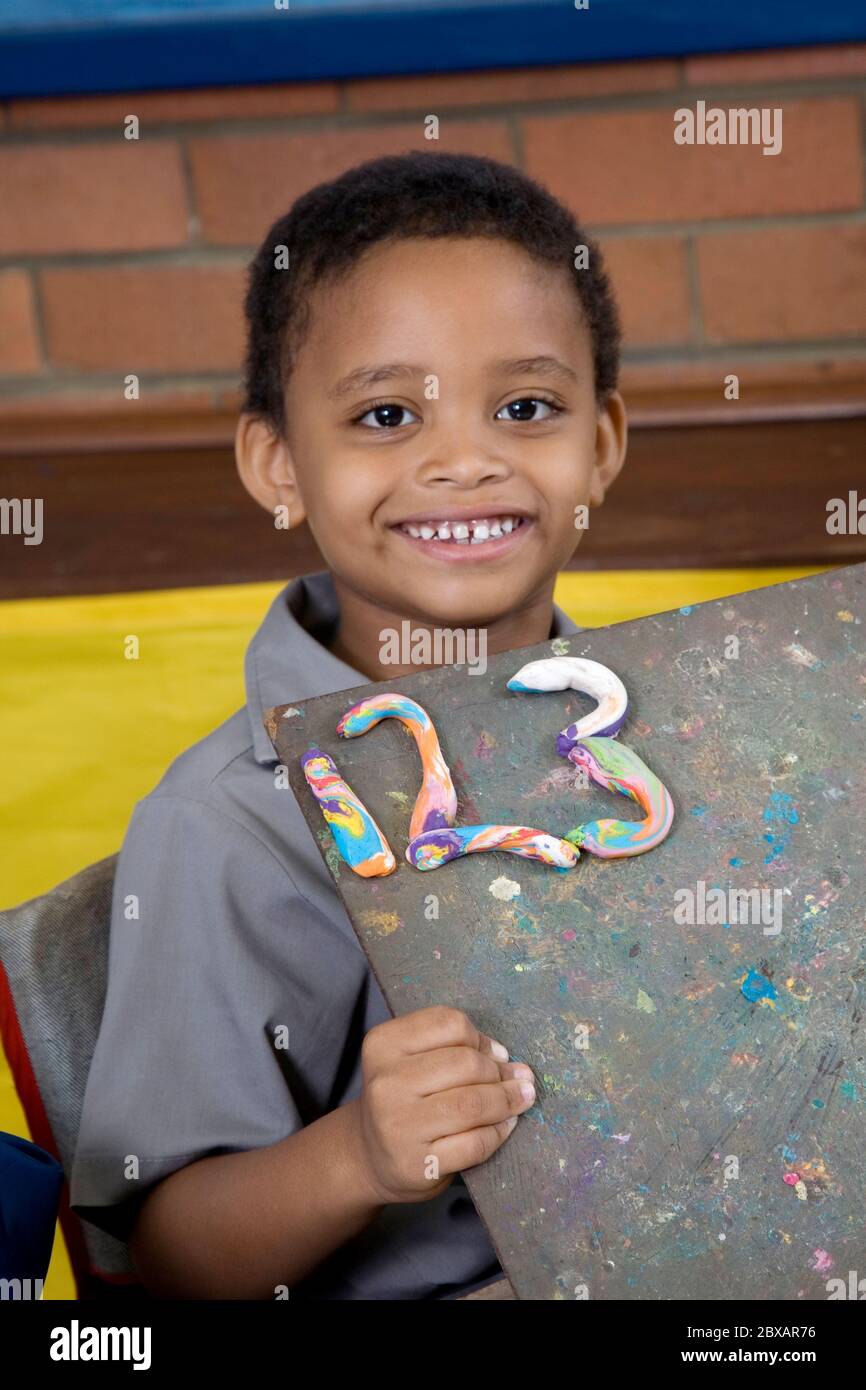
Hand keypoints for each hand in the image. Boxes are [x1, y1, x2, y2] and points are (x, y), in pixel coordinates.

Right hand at [351, 1005, 535, 1204]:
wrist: (369, 1156)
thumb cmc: (402, 1099)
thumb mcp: (411, 1059)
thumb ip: (454, 1049)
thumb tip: (510, 1063)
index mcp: (384, 1044)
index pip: (450, 1024)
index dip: (481, 1039)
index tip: (496, 1054)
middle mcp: (386, 1082)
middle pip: (466, 1063)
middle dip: (500, 1072)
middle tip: (517, 1080)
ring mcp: (399, 1125)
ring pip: (473, 1103)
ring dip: (507, 1100)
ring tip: (520, 1098)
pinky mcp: (417, 1164)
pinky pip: (475, 1143)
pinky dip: (499, 1132)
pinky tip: (505, 1125)